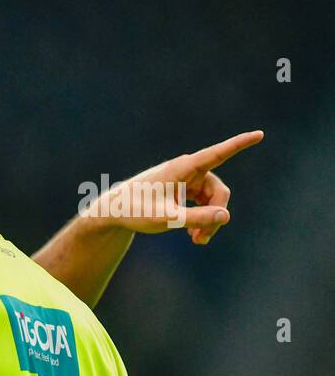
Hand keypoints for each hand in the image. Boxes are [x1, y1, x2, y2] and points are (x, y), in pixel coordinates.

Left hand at [84, 130, 263, 244]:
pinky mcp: (184, 188)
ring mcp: (187, 178)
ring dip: (209, 219)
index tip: (260, 134)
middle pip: (218, 190)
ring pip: (212, 198)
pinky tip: (194, 236)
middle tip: (202, 240)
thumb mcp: (166, 218)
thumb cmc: (135, 211)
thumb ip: (196, 218)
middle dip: (216, 214)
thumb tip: (227, 216)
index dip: (240, 145)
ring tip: (197, 242)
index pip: (217, 154)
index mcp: (183, 168)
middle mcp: (187, 169)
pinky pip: (204, 201)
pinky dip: (201, 217)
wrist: (114, 211)